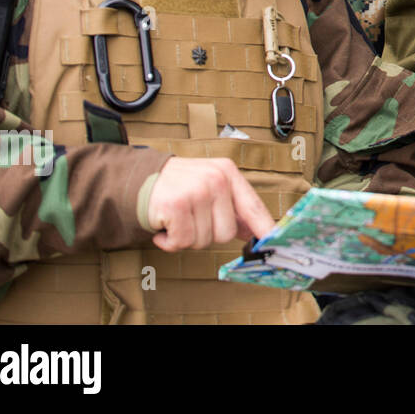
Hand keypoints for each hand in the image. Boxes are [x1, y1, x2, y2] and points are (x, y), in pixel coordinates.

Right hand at [146, 157, 274, 251]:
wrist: (141, 179)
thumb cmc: (181, 186)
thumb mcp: (211, 187)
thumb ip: (234, 208)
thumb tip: (258, 232)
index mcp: (228, 173)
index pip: (252, 206)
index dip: (264, 227)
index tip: (274, 242)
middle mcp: (215, 179)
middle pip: (226, 233)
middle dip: (207, 234)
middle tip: (192, 219)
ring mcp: (196, 191)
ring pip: (203, 240)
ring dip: (187, 238)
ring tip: (178, 219)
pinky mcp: (175, 206)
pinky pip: (182, 242)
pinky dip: (170, 242)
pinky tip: (165, 225)